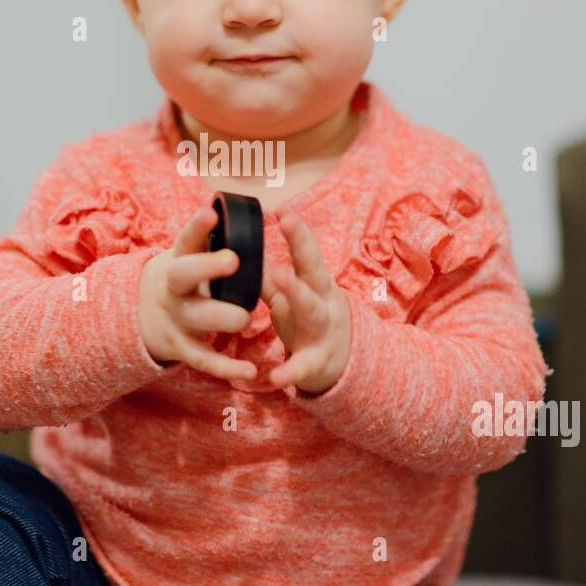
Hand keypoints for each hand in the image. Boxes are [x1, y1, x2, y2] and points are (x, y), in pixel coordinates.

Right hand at [138, 205, 257, 383]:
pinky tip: (249, 371)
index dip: (197, 226)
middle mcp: (174, 287)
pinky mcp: (183, 348)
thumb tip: (241, 212)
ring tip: (244, 318)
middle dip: (206, 268)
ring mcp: (178, 318)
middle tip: (234, 260)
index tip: (212, 212)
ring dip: (220, 317)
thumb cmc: (184, 278)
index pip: (186, 238)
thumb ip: (208, 241)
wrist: (143, 315)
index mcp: (180, 259)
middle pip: (182, 275)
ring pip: (196, 317)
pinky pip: (204, 359)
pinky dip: (226, 368)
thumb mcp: (187, 256)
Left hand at [261, 208, 351, 394]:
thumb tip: (242, 250)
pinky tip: (274, 378)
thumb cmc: (310, 319)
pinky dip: (289, 372)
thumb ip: (270, 277)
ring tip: (280, 277)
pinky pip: (302, 366)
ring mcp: (322, 330)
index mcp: (315, 282)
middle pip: (314, 271)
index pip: (306, 251)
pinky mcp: (316, 362)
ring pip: (312, 310)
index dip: (297, 230)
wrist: (342, 363)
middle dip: (302, 247)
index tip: (281, 208)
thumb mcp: (293, 296)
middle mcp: (323, 300)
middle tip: (287, 223)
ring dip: (297, 293)